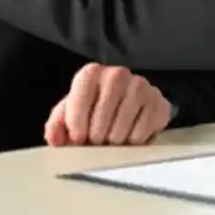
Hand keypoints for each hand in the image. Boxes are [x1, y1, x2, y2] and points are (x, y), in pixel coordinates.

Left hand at [44, 63, 170, 146]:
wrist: (128, 106)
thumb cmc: (93, 112)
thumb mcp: (69, 115)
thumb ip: (56, 126)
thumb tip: (55, 139)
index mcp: (92, 73)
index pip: (80, 100)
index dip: (76, 125)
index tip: (77, 138)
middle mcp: (118, 74)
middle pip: (102, 115)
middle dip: (96, 136)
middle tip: (97, 140)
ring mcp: (141, 86)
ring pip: (122, 125)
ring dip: (114, 139)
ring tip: (112, 138)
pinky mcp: (159, 102)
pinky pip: (142, 131)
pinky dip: (133, 140)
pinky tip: (130, 135)